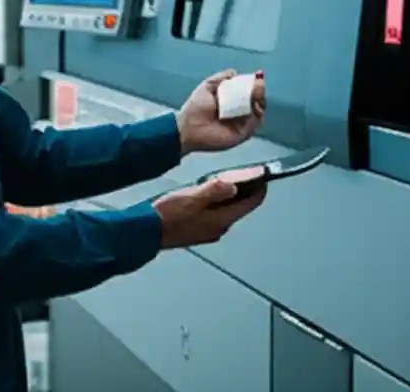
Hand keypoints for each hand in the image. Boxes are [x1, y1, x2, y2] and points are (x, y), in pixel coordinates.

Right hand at [152, 178, 266, 248]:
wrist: (145, 233)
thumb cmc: (165, 217)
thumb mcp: (191, 197)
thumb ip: (214, 190)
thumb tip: (233, 185)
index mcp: (220, 220)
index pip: (250, 203)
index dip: (260, 188)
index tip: (264, 176)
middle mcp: (217, 228)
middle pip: (240, 206)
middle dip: (245, 190)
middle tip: (246, 175)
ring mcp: (207, 230)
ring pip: (227, 210)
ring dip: (230, 197)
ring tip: (226, 181)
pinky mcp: (196, 230)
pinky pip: (214, 214)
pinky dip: (216, 203)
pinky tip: (205, 195)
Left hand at [175, 69, 265, 154]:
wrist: (189, 127)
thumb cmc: (195, 107)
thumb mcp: (207, 86)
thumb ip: (220, 78)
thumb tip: (235, 72)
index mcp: (231, 100)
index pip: (248, 91)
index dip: (254, 84)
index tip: (258, 75)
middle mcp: (239, 112)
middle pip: (257, 100)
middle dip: (260, 90)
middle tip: (259, 82)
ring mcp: (242, 123)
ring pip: (258, 111)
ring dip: (260, 100)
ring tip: (256, 92)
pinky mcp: (243, 134)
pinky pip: (255, 123)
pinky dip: (257, 114)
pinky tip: (253, 105)